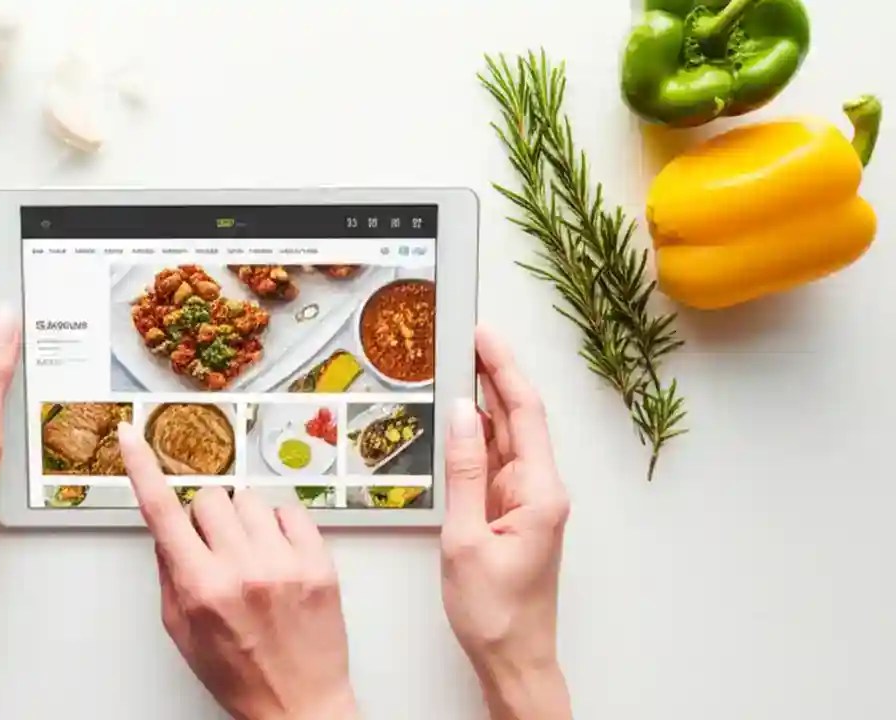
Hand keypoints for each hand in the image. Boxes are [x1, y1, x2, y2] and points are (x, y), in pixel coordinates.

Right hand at [119, 424, 358, 719]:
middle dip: (206, 518)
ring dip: (245, 520)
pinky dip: (281, 527)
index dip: (141, 468)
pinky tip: (279, 556)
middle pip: (210, 498)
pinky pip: (291, 511)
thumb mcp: (183, 631)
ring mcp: (284, 564)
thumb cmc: (239, 675)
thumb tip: (165, 529)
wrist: (300, 706)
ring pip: (250, 499)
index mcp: (201, 588)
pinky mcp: (319, 563)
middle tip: (217, 549)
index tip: (131, 436)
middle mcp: (242, 570)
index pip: (162, 512)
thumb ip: (170, 574)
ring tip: (253, 557)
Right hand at [441, 327, 571, 719]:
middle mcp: (542, 489)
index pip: (524, 413)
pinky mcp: (515, 513)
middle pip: (520, 417)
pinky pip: (498, 463)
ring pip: (508, 438)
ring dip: (485, 402)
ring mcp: (529, 500)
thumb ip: (464, 472)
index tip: (483, 335)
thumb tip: (459, 414)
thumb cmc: (494, 612)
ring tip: (456, 367)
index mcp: (540, 491)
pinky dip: (479, 437)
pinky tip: (460, 421)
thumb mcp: (465, 537)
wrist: (514, 658)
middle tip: (465, 338)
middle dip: (494, 374)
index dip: (503, 369)